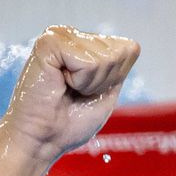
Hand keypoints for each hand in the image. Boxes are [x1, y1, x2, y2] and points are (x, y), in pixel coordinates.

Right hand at [0, 26, 140, 164]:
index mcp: (85, 44)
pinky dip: (80, 81)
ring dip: (90, 83)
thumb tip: (132, 45)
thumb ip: (120, 67)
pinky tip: (59, 84)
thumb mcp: (107, 92)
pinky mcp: (49, 42)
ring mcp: (60, 36)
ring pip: (106, 58)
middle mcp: (72, 35)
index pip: (129, 49)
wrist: (43, 140)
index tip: (89, 93)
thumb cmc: (71, 123)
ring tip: (66, 89)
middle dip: (103, 82)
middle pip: (119, 53)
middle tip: (76, 93)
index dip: (115, 79)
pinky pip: (88, 62)